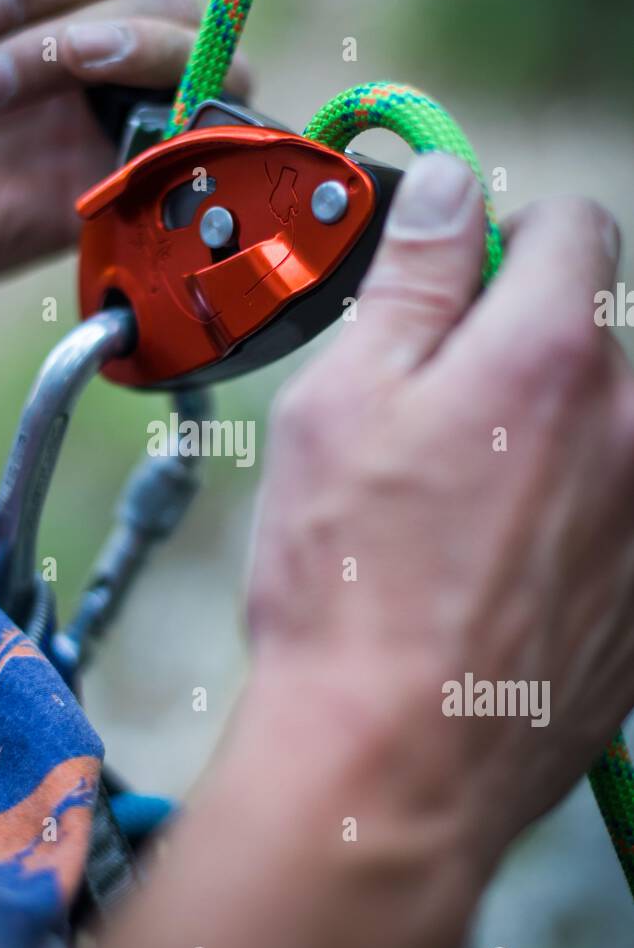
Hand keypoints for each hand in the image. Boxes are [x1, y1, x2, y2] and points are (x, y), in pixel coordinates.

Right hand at [246, 154, 630, 870]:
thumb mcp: (343, 401)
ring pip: (604, 431)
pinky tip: (490, 577)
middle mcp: (633, 427)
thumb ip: (413, 277)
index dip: (503, 241)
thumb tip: (449, 184)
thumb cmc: (348, 585)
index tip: (455, 286)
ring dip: (546, 442)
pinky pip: (612, 516)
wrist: (394, 763)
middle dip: (518, 351)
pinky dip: (565, 522)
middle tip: (426, 427)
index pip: (573, 229)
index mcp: (553, 355)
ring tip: (455, 519)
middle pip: (590, 337)